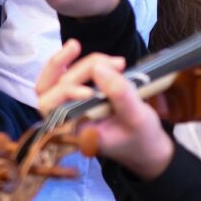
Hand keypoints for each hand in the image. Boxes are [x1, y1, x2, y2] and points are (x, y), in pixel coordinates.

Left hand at [34, 40, 175, 179]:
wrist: (148, 145)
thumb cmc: (142, 137)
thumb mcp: (137, 116)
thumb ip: (119, 93)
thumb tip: (98, 68)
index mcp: (74, 132)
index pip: (52, 107)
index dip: (66, 91)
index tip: (92, 90)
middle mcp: (66, 120)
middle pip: (52, 88)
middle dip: (78, 71)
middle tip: (110, 62)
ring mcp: (69, 107)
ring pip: (56, 79)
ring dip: (74, 62)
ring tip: (106, 57)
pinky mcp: (77, 97)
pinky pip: (64, 77)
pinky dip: (74, 63)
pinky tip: (90, 56)